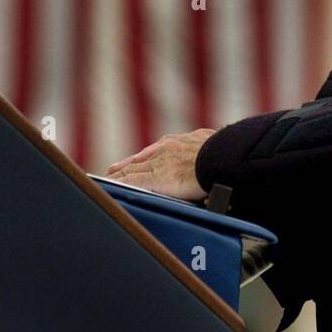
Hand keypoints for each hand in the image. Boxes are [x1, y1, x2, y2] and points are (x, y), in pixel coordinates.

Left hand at [103, 128, 217, 201]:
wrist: (223, 157)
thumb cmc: (224, 153)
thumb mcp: (212, 144)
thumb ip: (205, 150)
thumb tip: (214, 153)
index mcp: (179, 143)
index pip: (155, 152)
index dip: (143, 158)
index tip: (135, 161)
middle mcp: (165, 150)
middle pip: (139, 160)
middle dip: (126, 166)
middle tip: (112, 171)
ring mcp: (159, 163)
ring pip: (131, 170)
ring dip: (119, 176)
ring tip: (107, 181)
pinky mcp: (155, 178)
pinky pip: (131, 181)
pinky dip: (119, 184)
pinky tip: (110, 188)